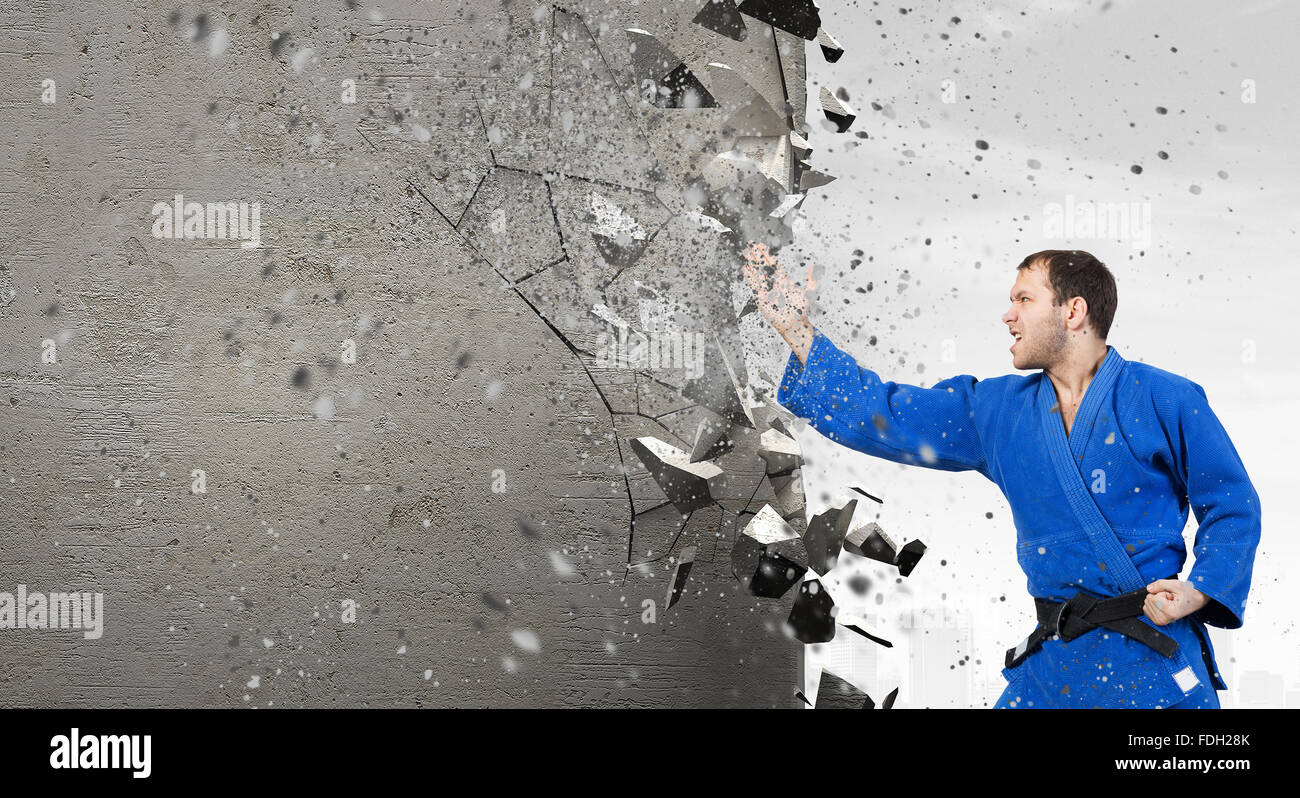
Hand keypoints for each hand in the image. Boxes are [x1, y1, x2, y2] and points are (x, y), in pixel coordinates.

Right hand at [741, 241, 816, 360]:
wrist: (793, 325)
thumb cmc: (801, 311)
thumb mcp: (810, 294)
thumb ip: (812, 281)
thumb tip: (815, 268)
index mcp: (784, 280)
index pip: (773, 264)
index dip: (768, 255)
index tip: (762, 246)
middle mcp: (774, 283)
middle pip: (763, 266)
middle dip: (757, 255)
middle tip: (751, 244)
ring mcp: (766, 290)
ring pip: (757, 273)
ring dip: (752, 262)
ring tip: (746, 252)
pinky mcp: (760, 298)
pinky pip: (753, 285)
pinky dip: (749, 277)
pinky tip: (745, 268)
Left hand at [1143, 579, 1208, 625]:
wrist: (1197, 599)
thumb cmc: (1189, 593)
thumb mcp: (1176, 584)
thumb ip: (1160, 584)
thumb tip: (1148, 588)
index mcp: (1170, 612)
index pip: (1153, 598)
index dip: (1162, 593)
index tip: (1172, 596)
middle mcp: (1164, 619)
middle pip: (1148, 601)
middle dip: (1159, 596)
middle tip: (1171, 598)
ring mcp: (1160, 621)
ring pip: (1146, 604)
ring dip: (1157, 600)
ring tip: (1170, 601)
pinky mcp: (1158, 621)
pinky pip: (1146, 609)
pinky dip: (1154, 604)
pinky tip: (1165, 604)